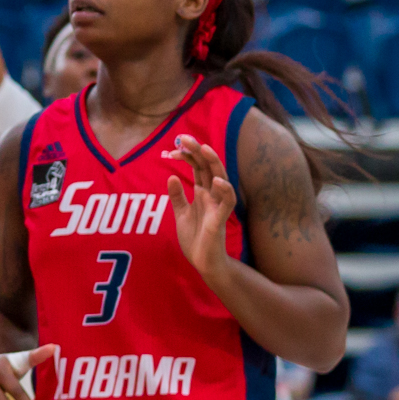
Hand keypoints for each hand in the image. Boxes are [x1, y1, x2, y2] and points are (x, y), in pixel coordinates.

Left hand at [164, 135, 235, 277]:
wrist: (203, 262)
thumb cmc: (195, 238)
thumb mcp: (180, 214)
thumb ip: (177, 196)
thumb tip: (171, 176)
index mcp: (202, 192)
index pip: (197, 167)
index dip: (187, 156)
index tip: (171, 150)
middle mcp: (211, 195)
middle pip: (208, 167)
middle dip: (197, 151)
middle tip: (184, 137)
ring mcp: (217, 205)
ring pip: (220, 178)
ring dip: (213, 163)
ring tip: (204, 149)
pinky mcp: (220, 219)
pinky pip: (227, 202)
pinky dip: (224, 190)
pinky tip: (216, 180)